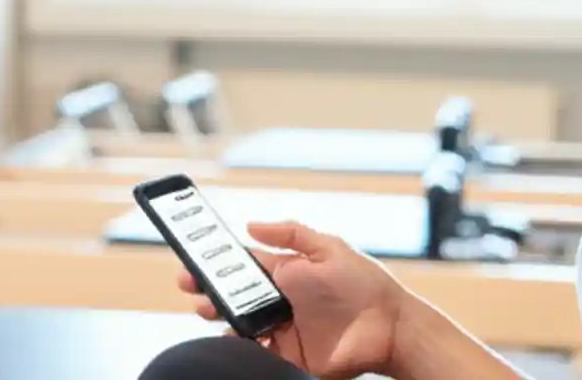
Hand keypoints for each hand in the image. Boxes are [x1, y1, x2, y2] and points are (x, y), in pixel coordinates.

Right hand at [178, 221, 408, 379]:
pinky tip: (228, 339)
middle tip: (190, 286)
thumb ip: (291, 234)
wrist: (391, 327)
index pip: (243, 266)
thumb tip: (250, 224)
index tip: (193, 259)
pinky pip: (257, 355)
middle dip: (209, 290)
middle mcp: (280, 301)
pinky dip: (240, 349)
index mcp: (286, 273)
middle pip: (234, 296)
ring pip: (239, 326)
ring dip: (220, 318)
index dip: (218, 262)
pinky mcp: (289, 358)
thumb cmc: (365, 283)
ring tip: (206, 309)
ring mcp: (283, 331)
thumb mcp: (330, 247)